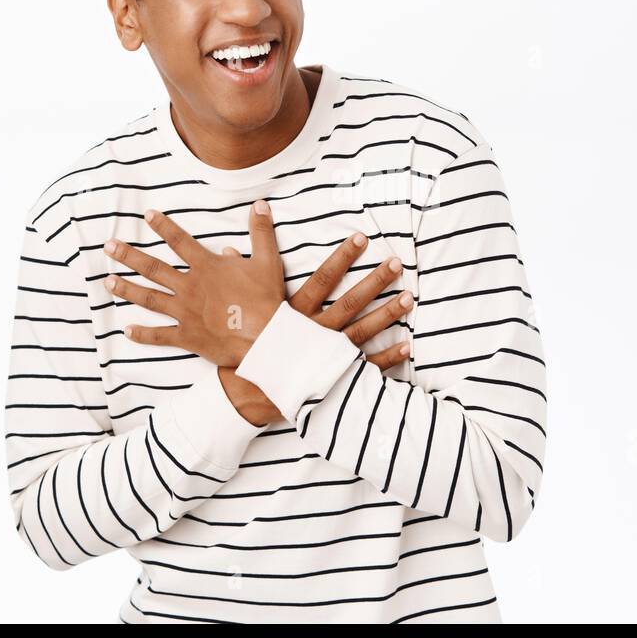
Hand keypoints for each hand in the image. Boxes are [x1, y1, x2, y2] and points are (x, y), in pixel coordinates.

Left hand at [102, 201, 283, 366]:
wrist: (266, 336)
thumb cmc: (266, 299)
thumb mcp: (267, 260)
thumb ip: (261, 231)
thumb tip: (260, 204)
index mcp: (206, 267)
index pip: (179, 241)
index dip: (163, 226)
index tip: (146, 215)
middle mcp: (190, 287)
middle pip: (153, 268)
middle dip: (129, 255)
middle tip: (108, 247)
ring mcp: (185, 312)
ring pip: (149, 298)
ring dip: (127, 289)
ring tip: (107, 282)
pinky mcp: (187, 336)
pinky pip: (160, 335)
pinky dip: (142, 334)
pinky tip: (127, 330)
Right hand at [220, 232, 414, 425]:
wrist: (243, 399)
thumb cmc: (241, 354)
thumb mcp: (238, 314)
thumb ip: (240, 278)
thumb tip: (227, 247)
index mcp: (293, 315)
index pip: (322, 279)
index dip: (342, 257)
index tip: (361, 239)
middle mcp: (314, 332)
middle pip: (350, 302)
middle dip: (375, 281)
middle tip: (396, 263)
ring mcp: (326, 356)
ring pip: (363, 330)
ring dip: (388, 314)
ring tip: (409, 297)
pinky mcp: (334, 379)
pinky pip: (366, 368)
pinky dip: (388, 357)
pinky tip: (407, 346)